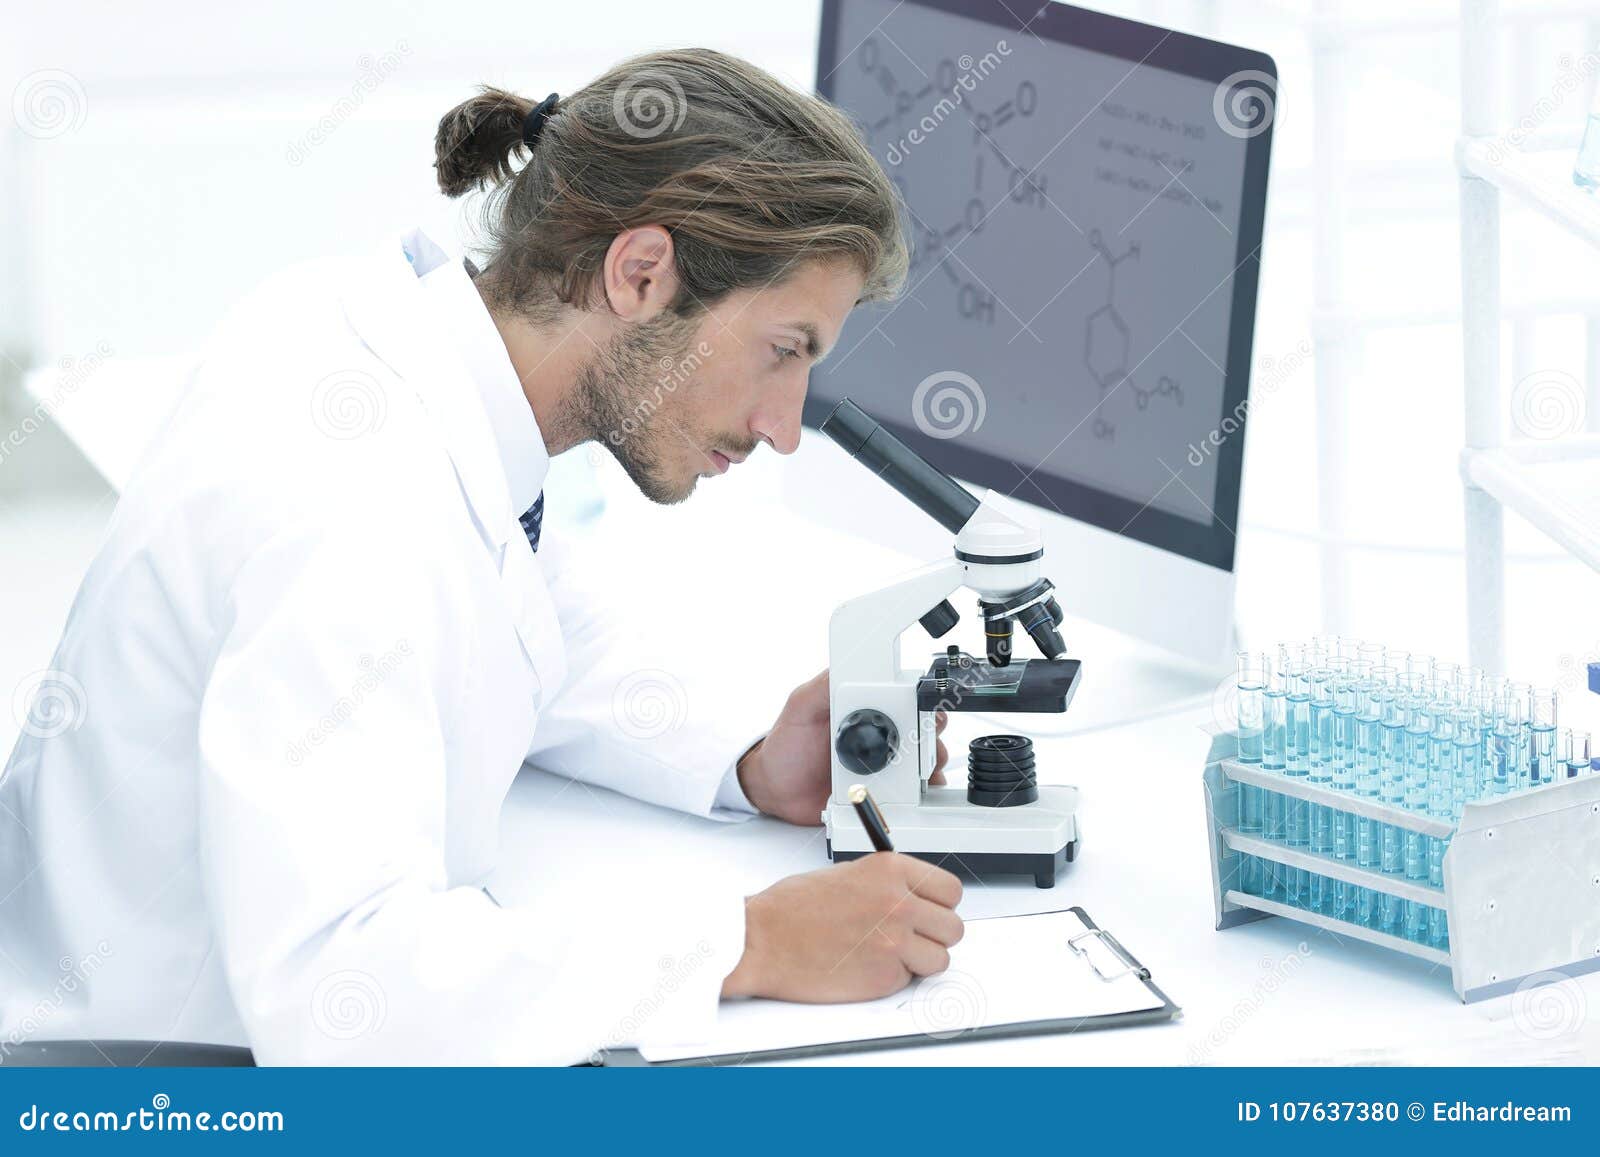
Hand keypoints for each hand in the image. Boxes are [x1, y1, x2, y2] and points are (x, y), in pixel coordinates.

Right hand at [721, 853, 963, 1001]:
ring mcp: (894, 943)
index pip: (950, 891)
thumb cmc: (793, 908)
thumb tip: (917, 897)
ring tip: (887, 954)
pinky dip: (892, 977)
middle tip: (911, 937)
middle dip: (935, 935)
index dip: (940, 905)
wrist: (762, 940)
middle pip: (953, 928)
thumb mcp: (848, 874)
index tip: (931, 911)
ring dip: (920, 960)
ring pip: (940, 959)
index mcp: (890, 871)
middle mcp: (899, 904)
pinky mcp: (884, 977)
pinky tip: (864, 966)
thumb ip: (888, 883)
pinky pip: (910, 980)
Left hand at [737, 670, 949, 825]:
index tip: (919, 711)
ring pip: (927, 757)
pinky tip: (920, 788)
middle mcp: (883, 728)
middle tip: (920, 745)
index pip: (907, 693)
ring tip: (920, 770)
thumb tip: (851, 668)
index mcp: (867, 702)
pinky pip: (916, 789)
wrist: (777, 789)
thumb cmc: (787, 744)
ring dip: (930, 763)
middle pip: (926, 725)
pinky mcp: (887, 788)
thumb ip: (823, 686)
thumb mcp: (800, 706)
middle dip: (932, 734)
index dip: (920, 700)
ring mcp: (888, 759)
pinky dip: (924, 788)